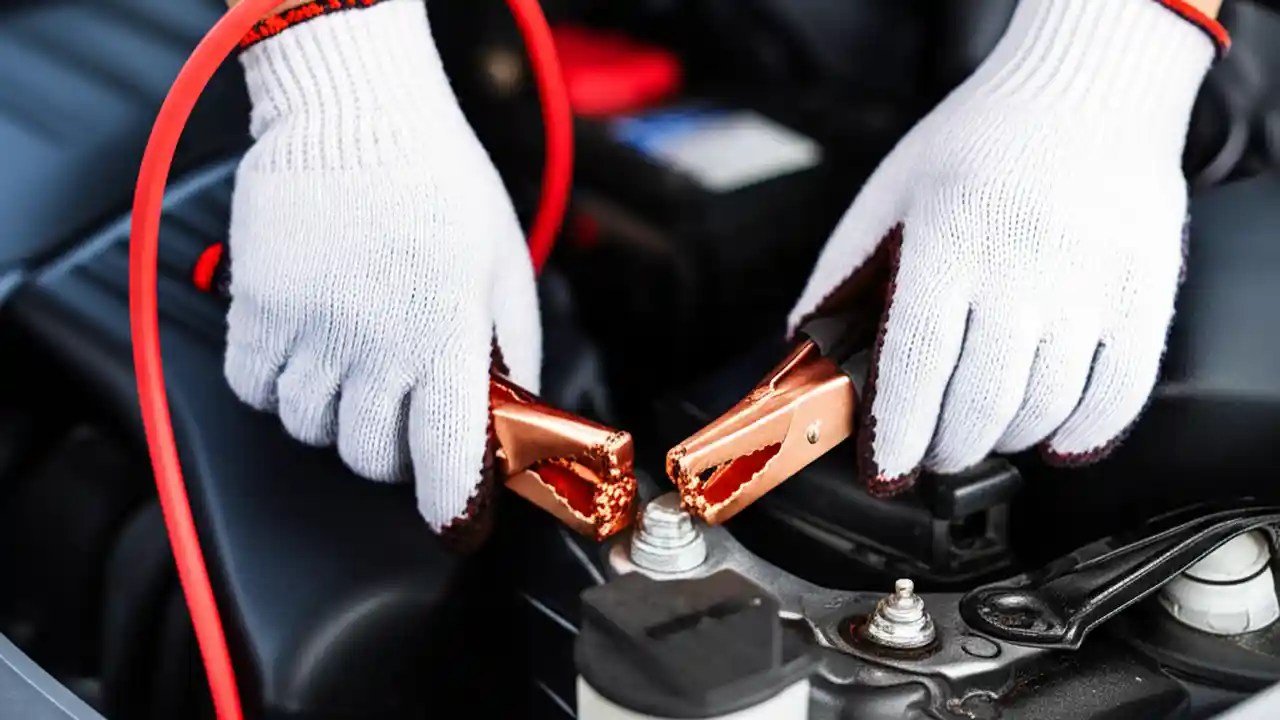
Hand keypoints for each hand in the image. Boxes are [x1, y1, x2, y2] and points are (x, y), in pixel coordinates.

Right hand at [224, 0, 539, 539]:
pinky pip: (252, 389)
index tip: (457, 525)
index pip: (446, 457)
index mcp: (446, 333)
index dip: (452, 506)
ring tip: (356, 378)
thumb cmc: (441, 184)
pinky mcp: (256, 306)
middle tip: (408, 421)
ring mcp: (307, 326)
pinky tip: (306, 359)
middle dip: (395, 455)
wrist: (359, 114)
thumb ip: (513, 351)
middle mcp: (374, 341)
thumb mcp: (505, 267)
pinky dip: (277, 391)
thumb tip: (514, 420)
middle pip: (370, 456)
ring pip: (308, 429)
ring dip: (336, 421)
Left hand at [790, 0, 1218, 493]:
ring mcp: (1089, 280)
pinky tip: (1055, 440)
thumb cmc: (975, 143)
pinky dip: (1084, 433)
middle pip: (979, 402)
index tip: (887, 469)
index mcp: (945, 238)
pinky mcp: (1144, 289)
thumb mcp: (887, 196)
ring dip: (1005, 441)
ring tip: (983, 434)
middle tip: (932, 452)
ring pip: (1044, 406)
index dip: (896, 434)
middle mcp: (1019, 263)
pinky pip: (1119, 391)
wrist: (1082, 90)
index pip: (913, 364)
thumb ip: (842, 276)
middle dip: (946, 448)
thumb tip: (803, 349)